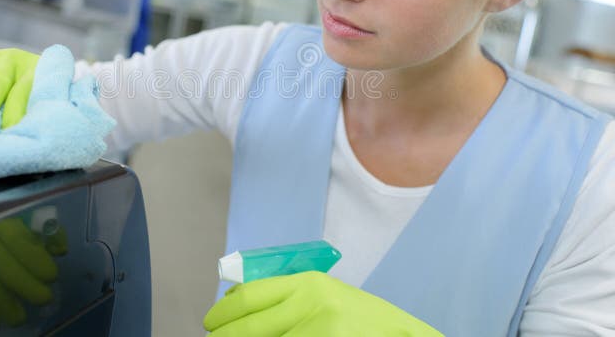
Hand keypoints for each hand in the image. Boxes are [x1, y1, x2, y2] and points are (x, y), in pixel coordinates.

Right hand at [0, 217, 65, 331]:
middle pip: (3, 263)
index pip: (18, 238)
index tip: (51, 276)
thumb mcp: (17, 220)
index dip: (36, 259)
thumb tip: (60, 250)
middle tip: (44, 299)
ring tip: (20, 318)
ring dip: (5, 302)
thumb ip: (41, 233)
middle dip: (26, 284)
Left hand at [204, 271, 442, 336]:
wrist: (403, 334)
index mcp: (308, 282)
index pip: (249, 297)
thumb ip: (288, 298)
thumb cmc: (363, 319)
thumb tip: (238, 304)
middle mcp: (311, 303)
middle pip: (248, 326)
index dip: (222, 313)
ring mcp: (319, 330)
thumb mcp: (325, 297)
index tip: (211, 323)